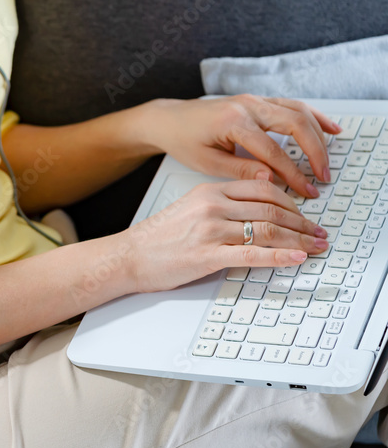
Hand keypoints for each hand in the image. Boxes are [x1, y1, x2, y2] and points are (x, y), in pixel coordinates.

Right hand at [124, 171, 327, 292]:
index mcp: (210, 191)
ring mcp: (210, 230)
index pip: (263, 189)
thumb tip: (256, 214)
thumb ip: (221, 206)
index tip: (305, 214)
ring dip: (299, 239)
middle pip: (271, 209)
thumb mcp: (190, 209)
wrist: (128, 256)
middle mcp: (213, 206)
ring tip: (316, 246)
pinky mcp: (207, 255)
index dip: (292, 201)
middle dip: (303, 222)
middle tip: (319, 233)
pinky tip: (297, 258)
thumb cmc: (157, 237)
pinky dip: (280, 256)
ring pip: (267, 230)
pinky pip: (252, 253)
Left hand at [144, 95, 340, 198]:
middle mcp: (247, 106)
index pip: (272, 150)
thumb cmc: (183, 140)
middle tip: (323, 176)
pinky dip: (313, 116)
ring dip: (318, 134)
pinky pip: (292, 105)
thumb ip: (240, 170)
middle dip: (314, 152)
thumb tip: (272, 180)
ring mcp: (254, 100)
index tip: (306, 189)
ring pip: (298, 111)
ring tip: (328, 159)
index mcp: (233, 122)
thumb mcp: (206, 162)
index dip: (293, 173)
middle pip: (294, 124)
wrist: (169, 120)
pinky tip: (329, 129)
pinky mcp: (257, 101)